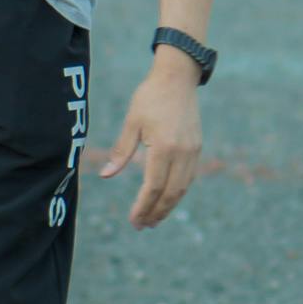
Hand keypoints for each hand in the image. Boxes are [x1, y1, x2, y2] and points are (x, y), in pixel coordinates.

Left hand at [98, 59, 202, 229]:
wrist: (178, 77)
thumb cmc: (150, 96)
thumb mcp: (132, 121)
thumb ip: (121, 151)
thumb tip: (105, 175)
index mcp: (164, 147)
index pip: (153, 187)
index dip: (143, 206)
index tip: (133, 220)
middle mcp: (182, 152)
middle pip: (170, 193)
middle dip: (156, 213)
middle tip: (142, 226)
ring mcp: (192, 151)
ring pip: (182, 188)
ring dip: (168, 206)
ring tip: (154, 219)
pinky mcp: (197, 147)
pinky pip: (188, 177)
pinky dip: (177, 192)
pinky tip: (166, 198)